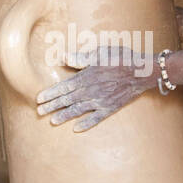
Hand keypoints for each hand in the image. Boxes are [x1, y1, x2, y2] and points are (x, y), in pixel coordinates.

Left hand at [36, 44, 156, 130]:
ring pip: (78, 111)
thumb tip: (63, 56)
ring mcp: (100, 101)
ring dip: (64, 116)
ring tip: (53, 121)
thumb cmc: (121, 58)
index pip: (63, 87)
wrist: (143, 71)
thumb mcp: (99, 53)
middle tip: (39, 112)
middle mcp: (91, 91)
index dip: (50, 94)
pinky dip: (86, 124)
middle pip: (67, 100)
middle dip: (52, 106)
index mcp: (86, 77)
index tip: (39, 99)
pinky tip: (77, 129)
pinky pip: (96, 118)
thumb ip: (80, 58)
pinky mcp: (110, 108)